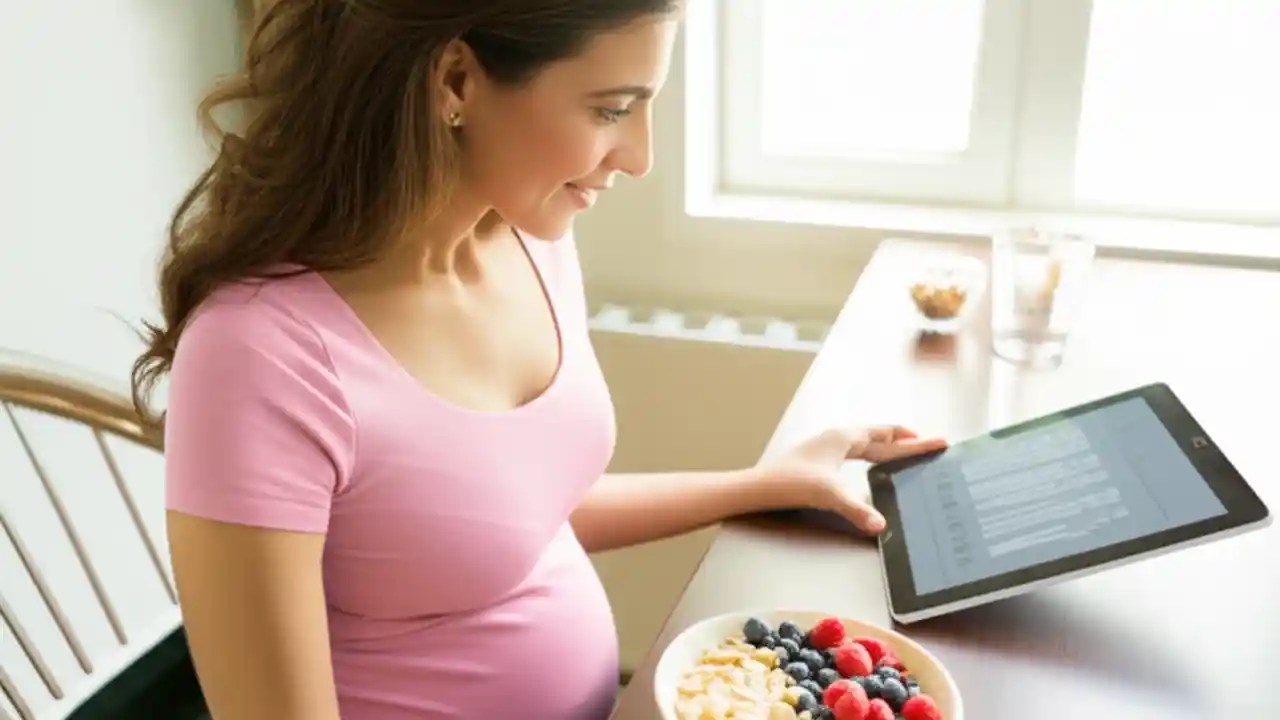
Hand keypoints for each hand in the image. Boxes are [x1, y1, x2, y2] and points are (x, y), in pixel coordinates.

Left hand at [756, 426, 946, 533]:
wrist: (759, 487)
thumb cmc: (791, 484)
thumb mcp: (829, 496)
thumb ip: (857, 510)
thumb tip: (881, 525)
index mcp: (844, 438)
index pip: (888, 439)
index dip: (914, 444)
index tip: (937, 441)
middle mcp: (836, 437)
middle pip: (878, 436)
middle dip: (904, 441)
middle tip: (926, 443)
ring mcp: (825, 446)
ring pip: (864, 441)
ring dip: (885, 444)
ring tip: (902, 447)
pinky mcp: (817, 457)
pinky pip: (852, 449)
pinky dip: (868, 452)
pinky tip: (866, 460)